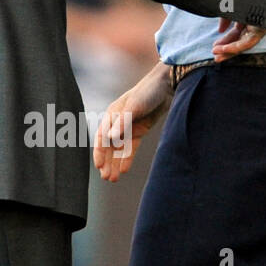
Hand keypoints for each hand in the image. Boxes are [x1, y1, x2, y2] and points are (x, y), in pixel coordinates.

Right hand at [94, 64, 172, 182]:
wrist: (167, 85)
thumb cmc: (147, 92)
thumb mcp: (133, 107)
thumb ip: (121, 123)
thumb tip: (108, 139)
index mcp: (111, 115)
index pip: (101, 137)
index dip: (99, 152)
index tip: (99, 166)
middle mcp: (117, 122)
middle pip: (109, 146)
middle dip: (106, 162)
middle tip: (106, 178)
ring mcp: (128, 127)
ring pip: (119, 149)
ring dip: (115, 163)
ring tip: (113, 179)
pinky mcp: (139, 130)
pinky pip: (130, 147)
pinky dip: (127, 158)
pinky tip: (124, 169)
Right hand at [212, 19, 265, 59]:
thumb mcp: (230, 6)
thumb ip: (226, 19)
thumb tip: (221, 31)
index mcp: (250, 15)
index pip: (238, 32)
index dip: (226, 40)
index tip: (214, 46)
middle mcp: (256, 22)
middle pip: (241, 39)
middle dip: (226, 48)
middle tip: (215, 55)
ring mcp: (260, 25)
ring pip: (244, 43)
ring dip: (228, 50)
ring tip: (215, 54)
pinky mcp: (262, 28)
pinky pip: (247, 42)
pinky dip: (234, 47)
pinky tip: (222, 49)